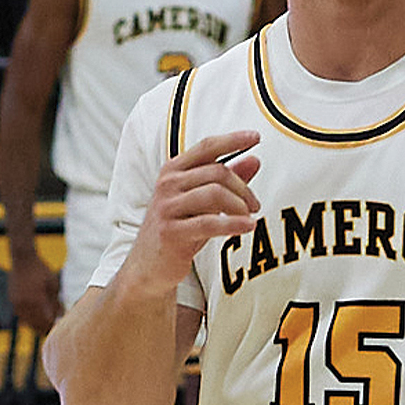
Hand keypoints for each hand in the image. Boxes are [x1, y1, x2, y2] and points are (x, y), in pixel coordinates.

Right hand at [10, 252, 64, 336]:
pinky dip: (29, 318)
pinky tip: (36, 318)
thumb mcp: (53, 285)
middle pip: (36, 324)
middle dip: (45, 329)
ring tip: (45, 327)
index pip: (46, 321)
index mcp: (37, 301)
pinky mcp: (12, 301)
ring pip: (28, 321)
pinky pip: (21, 315)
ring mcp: (17, 303)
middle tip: (53, 332)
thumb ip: (56, 302)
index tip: (59, 330)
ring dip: (36, 325)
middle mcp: (25, 304)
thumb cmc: (41, 271)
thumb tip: (60, 316)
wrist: (23, 260)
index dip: (53, 327)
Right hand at [120, 131, 262, 298]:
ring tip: (250, 217)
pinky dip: (233, 224)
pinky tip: (248, 226)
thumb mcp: (204, 202)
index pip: (206, 147)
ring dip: (240, 205)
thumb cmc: (179, 229)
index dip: (232, 140)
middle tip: (255, 205)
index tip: (255, 137)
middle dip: (243, 188)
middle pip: (217, 172)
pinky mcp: (171, 232)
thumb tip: (255, 160)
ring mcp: (167, 208)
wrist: (149, 267)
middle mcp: (167, 184)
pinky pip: (209, 223)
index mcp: (173, 171)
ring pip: (215, 194)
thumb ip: (227, 180)